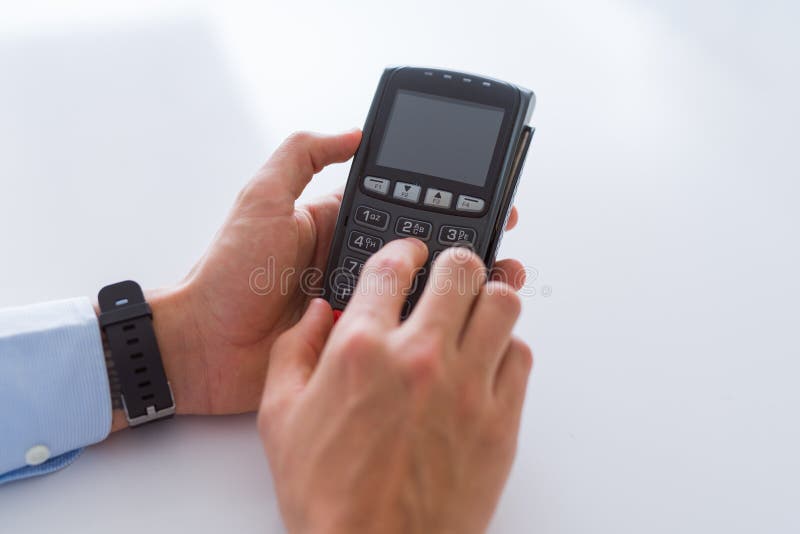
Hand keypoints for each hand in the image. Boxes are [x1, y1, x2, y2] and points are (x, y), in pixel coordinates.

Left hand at [114, 130, 523, 428]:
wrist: (204, 346)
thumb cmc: (227, 271)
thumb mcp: (262, 197)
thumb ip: (302, 155)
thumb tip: (353, 133)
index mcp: (337, 225)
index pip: (401, 205)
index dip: (443, 200)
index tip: (482, 195)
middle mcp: (353, 262)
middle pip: (420, 249)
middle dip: (463, 243)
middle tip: (502, 239)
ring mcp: (357, 304)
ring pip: (419, 289)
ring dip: (459, 282)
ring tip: (499, 275)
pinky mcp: (357, 341)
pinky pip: (401, 329)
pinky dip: (433, 322)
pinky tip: (464, 320)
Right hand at [259, 239, 532, 533]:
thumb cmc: (329, 498)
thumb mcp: (279, 418)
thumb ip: (294, 351)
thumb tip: (315, 313)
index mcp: (361, 349)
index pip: (392, 266)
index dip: (403, 249)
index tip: (409, 252)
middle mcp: (418, 357)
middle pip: (459, 270)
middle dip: (454, 263)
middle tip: (450, 274)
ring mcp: (466, 387)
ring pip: (502, 303)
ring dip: (488, 298)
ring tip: (475, 312)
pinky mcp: (500, 420)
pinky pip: (521, 357)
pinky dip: (507, 349)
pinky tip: (487, 362)